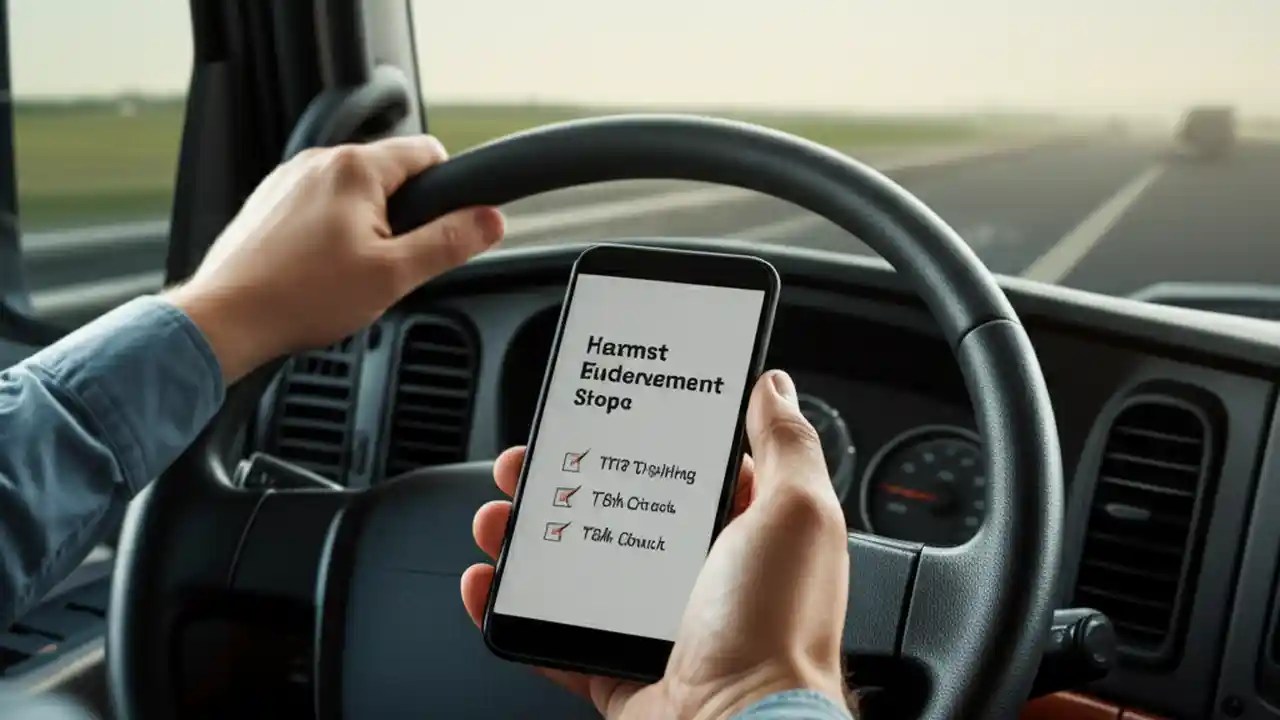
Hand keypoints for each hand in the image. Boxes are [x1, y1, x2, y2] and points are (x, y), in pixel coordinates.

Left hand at [167, 135, 503, 381]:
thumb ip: (449, 242)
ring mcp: (288, 180)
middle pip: (391, 176)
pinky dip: (330, 235)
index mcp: (355, 168)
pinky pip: (320, 207)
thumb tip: (490, 220)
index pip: (428, 153)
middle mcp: (319, 161)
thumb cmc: (301, 297)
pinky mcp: (268, 203)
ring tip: (348, 274)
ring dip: (366, 227)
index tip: (441, 230)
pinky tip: (318, 272)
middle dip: (403, 217)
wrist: (225, 320)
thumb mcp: (394, 275)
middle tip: (388, 265)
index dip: (447, 192)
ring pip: (354, 194)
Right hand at [461, 370, 850, 718]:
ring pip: (574, 571)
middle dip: (558, 485)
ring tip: (495, 520)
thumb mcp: (797, 512)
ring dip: (524, 542)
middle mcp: (698, 578)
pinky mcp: (615, 669)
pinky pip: (551, 635)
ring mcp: (652, 625)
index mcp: (740, 533)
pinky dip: (511, 611)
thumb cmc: (778, 624)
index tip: (591, 416)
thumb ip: (786, 444)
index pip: (678, 469)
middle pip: (612, 515)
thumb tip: (773, 386)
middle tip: (524, 467)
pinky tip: (486, 583)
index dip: (632, 439)